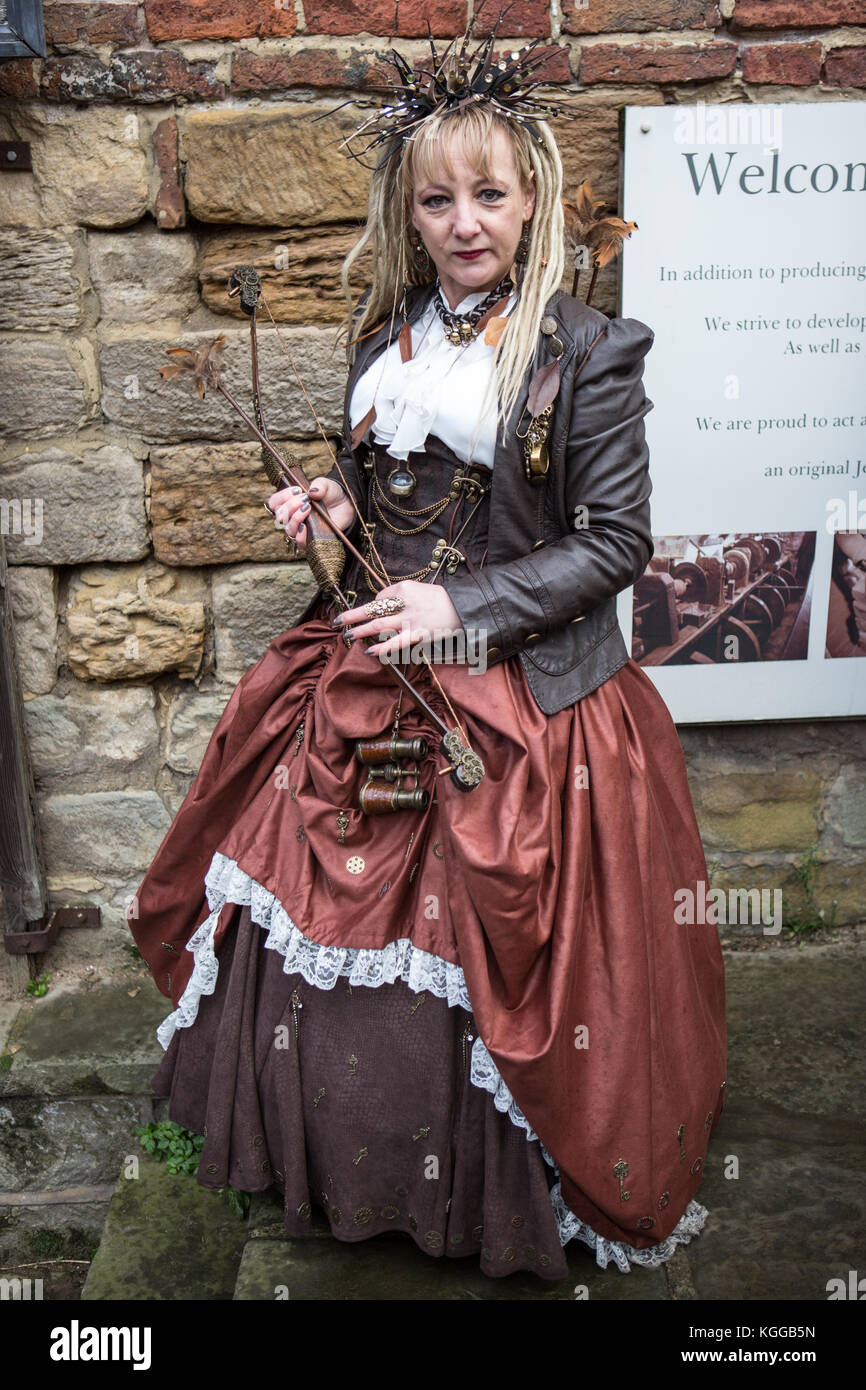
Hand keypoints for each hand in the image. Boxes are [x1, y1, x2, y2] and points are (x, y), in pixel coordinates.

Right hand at [267, 477, 354, 549]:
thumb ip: (319, 485)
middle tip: (305, 499)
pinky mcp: (311, 539)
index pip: (274, 502)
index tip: (296, 490)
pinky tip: (307, 524)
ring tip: (308, 508)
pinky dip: (301, 534)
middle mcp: (293, 517)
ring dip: (296, 518)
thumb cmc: (332, 495)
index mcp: (290, 502)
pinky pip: (299, 541)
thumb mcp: (326, 485)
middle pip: (280, 516)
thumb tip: (311, 492)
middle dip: (290, 506)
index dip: (281, 497)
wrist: (347, 505)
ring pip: (288, 529)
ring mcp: (301, 529)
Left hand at [335, 581, 463, 660]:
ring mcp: (410, 620)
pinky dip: (382, 647)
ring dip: (360, 631)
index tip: (373, 611)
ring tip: (346, 635)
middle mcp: (404, 603)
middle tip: (337, 621)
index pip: (380, 597)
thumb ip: (398, 596)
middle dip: (352, 616)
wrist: (462, 608)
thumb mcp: (417, 589)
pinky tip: (370, 650)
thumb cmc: (438, 599)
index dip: (374, 605)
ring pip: (379, 626)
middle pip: (372, 610)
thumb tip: (378, 605)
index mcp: (404, 588)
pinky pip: (396, 643)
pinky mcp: (417, 635)